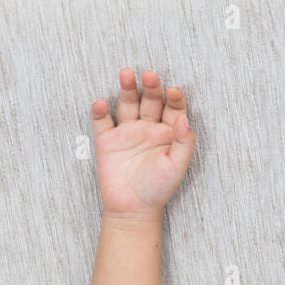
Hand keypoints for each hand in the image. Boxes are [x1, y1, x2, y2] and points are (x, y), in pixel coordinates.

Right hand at [90, 68, 195, 220]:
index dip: (174, 98)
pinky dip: (100, 111)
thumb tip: (184, 118)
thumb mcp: (177, 166)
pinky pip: (102, 121)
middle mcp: (148, 128)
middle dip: (151, 87)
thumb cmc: (159, 189)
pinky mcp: (107, 140)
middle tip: (150, 76)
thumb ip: (184, 142)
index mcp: (168, 133)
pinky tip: (101, 104)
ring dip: (127, 89)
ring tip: (127, 75)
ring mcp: (127, 132)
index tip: (173, 91)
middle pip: (150, 100)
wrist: (133, 210)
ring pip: (127, 103)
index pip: (173, 108)